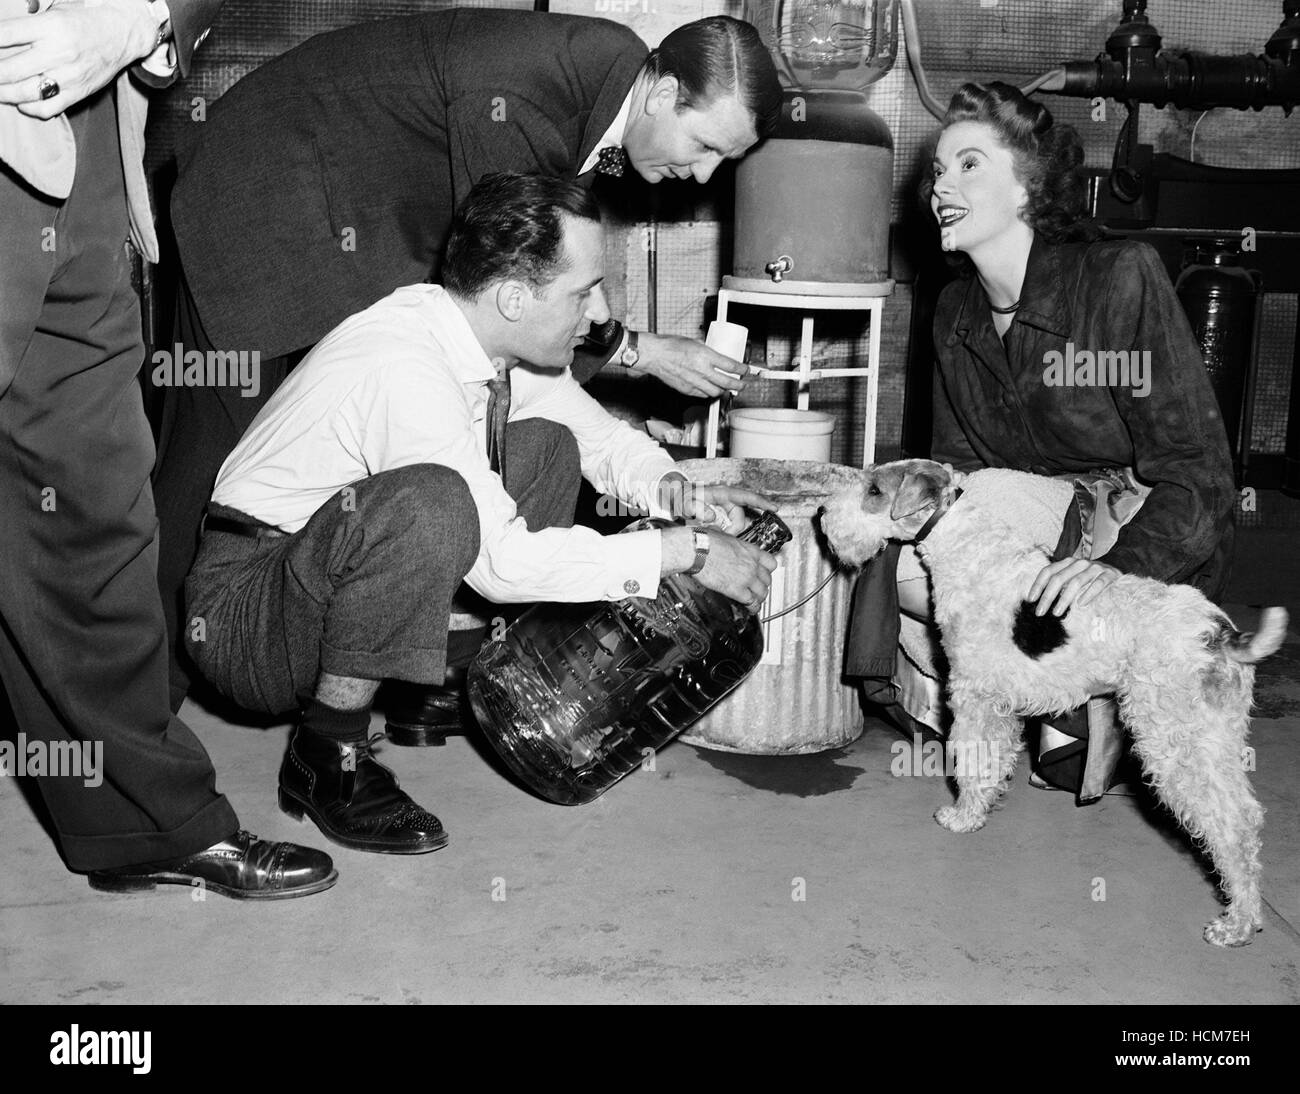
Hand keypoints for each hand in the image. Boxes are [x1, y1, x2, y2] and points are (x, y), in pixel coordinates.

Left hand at [0, 1, 157, 118]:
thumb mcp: (55, 11)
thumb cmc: (85, 20)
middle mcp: (59, 53)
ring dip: (3, 93)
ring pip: (25, 92)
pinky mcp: (78, 92)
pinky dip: (29, 108)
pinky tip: (21, 102)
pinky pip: (48, 108)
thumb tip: (2, 41)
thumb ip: (28, 26)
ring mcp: (69, 76)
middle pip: (9, 69)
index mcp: (50, 26)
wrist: (122, 34)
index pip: (4, 36)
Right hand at [633, 332, 751, 397]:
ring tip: (727, 388)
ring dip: (724, 391)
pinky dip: (709, 393)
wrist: (655, 355)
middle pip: (727, 383)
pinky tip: (711, 389)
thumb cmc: (671, 345)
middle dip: (738, 385)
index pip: (731, 366)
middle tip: (742, 384)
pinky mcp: (687, 389)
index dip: (742, 370)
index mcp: (705, 356)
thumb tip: (717, 355)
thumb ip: (707, 351)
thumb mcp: (695, 342)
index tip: (745, 369)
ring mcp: (694, 382)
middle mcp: (702, 371)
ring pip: (716, 392)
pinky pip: (703, 395)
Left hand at [657, 474, 775, 532]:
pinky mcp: (724, 514)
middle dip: (734, 528)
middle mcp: (727, 499)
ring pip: (736, 523)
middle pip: (741, 516)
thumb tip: (711, 516)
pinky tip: (718, 534)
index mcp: (722, 493)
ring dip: (728, 531)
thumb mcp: (685, 504)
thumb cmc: (681, 499)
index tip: (774, 508)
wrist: (676, 500)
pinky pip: (731, 525)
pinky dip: (726, 532)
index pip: (747, 496)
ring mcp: (726, 506)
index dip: (761, 502)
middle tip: (720, 534)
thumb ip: (696, 509)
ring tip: (712, 531)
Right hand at [663, 527, 774, 612]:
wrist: (696, 550)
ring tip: (756, 601)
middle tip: (758, 588)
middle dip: (763, 585)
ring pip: (763, 592)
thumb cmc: (705, 541)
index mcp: (750, 550)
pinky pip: (751, 602)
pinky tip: (750, 609)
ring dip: (760, 598)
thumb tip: (726, 541)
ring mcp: (746, 578)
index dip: (768, 570)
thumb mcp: (724, 536)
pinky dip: (752, 607)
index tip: (765, 573)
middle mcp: (752, 564)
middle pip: (767, 579)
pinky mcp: (736, 590)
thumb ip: (731, 543)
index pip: (771, 563)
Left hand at [1028, 558, 1120, 616]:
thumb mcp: (1073, 577)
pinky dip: (1088, 594)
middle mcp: (1079, 563)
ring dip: (1064, 599)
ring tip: (1057, 613)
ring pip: (1076, 582)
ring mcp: (1094, 568)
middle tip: (1040, 612)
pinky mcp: (1109, 574)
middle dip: (1047, 596)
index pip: (1048, 571)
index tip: (1031, 600)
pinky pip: (1098, 584)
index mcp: (1067, 562)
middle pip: (1058, 578)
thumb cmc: (1090, 577)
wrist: (1118, 566)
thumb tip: (1041, 602)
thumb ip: (1060, 584)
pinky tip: (1081, 605)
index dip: (1038, 585)